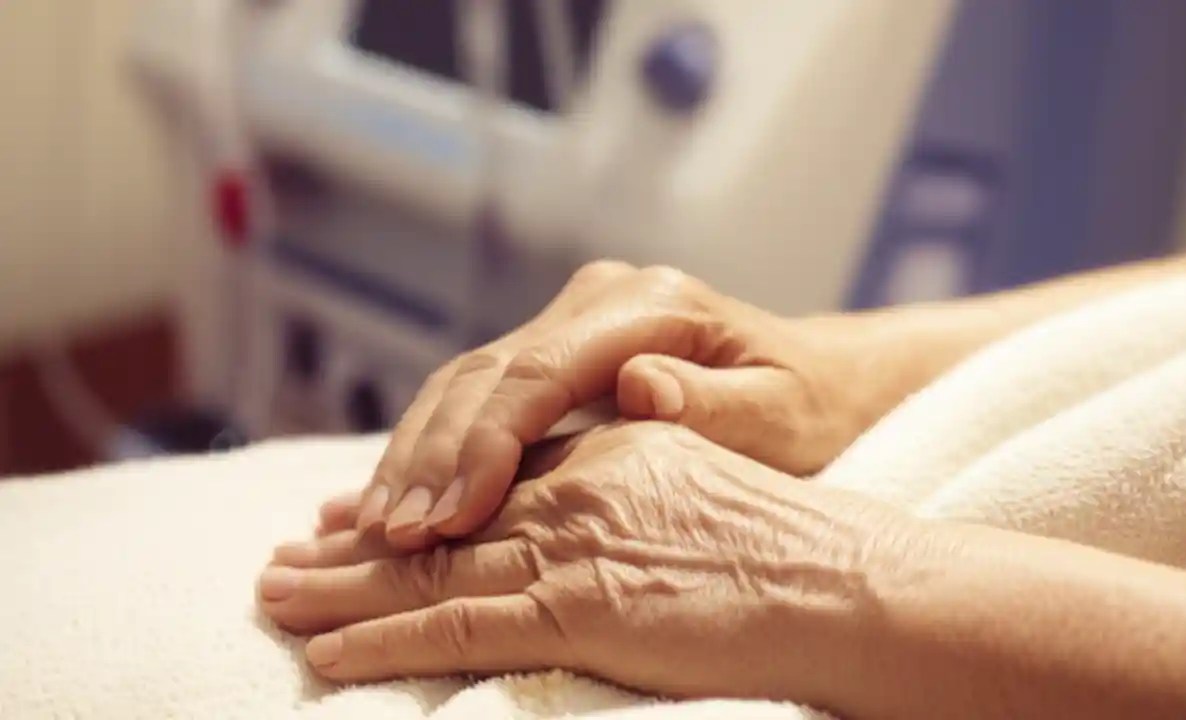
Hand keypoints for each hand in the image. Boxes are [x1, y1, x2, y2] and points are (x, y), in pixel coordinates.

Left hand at [263, 423, 917, 715]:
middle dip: (355, 541)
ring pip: (434, 567)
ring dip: (344, 590)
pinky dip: (386, 643)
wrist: (858, 586)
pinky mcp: (582, 607)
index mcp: (614, 448)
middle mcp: (581, 483)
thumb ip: (636, 475)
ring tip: (276, 600)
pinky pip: (461, 627)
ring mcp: (577, 544)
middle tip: (284, 558)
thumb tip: (595, 456)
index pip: (490, 471)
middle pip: (445, 514)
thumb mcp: (710, 484)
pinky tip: (328, 657)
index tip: (359, 515)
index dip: (416, 493)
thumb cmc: (805, 546)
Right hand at [351, 261, 892, 549]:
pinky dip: (433, 450)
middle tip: (391, 539)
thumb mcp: (783, 417)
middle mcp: (598, 300)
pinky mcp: (553, 352)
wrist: (813, 381)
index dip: (485, 444)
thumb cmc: (805, 408)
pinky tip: (395, 498)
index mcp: (652, 305)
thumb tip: (640, 383)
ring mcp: (570, 320)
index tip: (448, 518)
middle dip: (433, 457)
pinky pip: (477, 398)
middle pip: (486, 374)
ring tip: (373, 530)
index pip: (540, 370)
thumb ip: (716, 405)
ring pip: (465, 383)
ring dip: (416, 456)